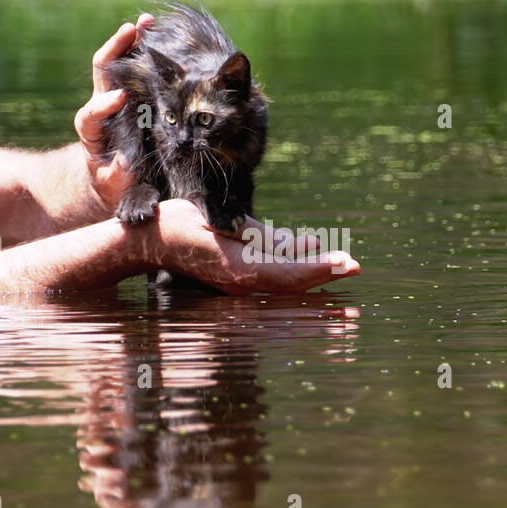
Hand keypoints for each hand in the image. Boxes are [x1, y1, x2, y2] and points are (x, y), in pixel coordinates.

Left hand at [75, 13, 155, 208]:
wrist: (116, 180)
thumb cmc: (116, 185)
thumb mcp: (114, 187)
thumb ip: (118, 176)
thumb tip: (127, 162)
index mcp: (92, 131)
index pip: (91, 115)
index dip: (103, 105)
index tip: (119, 99)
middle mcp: (101, 107)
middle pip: (103, 71)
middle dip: (116, 49)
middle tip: (133, 30)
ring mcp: (116, 96)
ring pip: (120, 62)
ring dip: (133, 40)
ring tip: (150, 23)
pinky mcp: (132, 94)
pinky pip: (137, 67)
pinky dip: (147, 49)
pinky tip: (163, 35)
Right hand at [137, 200, 360, 294]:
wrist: (149, 242)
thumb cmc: (181, 224)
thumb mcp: (223, 223)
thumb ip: (263, 236)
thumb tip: (304, 244)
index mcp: (239, 269)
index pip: (289, 273)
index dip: (320, 269)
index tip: (347, 264)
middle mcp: (243, 283)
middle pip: (294, 285)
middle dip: (326, 278)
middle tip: (357, 269)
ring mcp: (240, 284)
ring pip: (287, 285)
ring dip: (317, 280)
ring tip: (345, 271)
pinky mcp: (238, 278)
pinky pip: (274, 279)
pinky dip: (298, 273)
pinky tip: (315, 260)